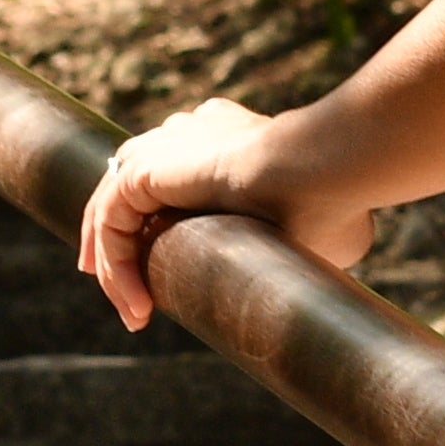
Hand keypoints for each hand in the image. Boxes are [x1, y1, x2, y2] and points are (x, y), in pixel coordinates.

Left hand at [75, 98, 379, 331]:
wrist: (319, 172)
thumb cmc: (332, 205)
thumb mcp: (325, 236)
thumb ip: (305, 248)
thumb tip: (308, 285)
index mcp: (234, 139)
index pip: (187, 175)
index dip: (173, 227)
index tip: (177, 278)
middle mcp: (192, 134)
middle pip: (140, 192)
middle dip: (127, 244)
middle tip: (132, 295)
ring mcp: (164, 146)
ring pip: (120, 213)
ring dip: (119, 267)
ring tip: (134, 312)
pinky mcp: (141, 170)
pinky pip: (112, 225)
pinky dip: (119, 270)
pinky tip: (139, 307)